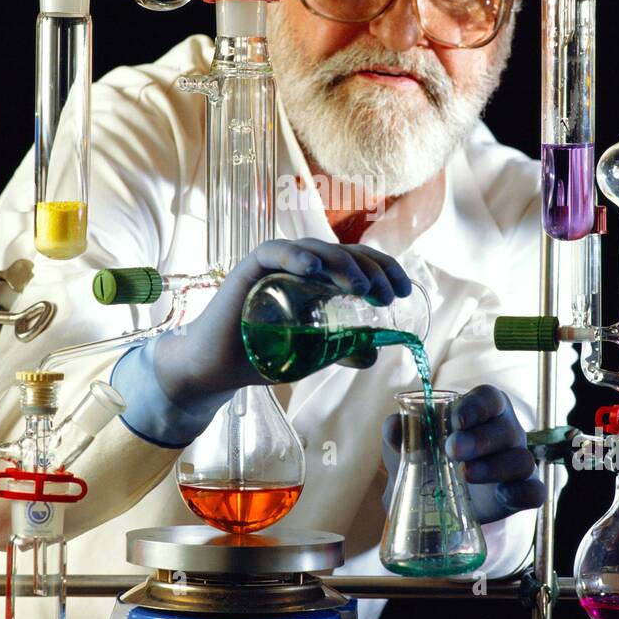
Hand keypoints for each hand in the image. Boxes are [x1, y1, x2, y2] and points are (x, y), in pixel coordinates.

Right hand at [153, 238, 411, 407]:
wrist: (215, 369)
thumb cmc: (260, 355)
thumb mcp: (311, 353)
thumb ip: (341, 349)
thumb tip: (374, 355)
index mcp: (315, 278)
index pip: (356, 261)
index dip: (383, 269)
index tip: (403, 291)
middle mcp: (297, 265)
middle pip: (342, 252)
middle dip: (370, 270)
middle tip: (387, 295)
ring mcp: (273, 264)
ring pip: (315, 249)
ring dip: (341, 264)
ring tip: (359, 287)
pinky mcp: (248, 270)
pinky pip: (274, 252)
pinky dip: (295, 256)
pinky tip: (314, 269)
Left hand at [382, 385, 544, 524]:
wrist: (432, 502)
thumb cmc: (427, 457)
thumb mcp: (407, 444)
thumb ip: (399, 431)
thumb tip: (394, 425)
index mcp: (481, 411)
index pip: (490, 398)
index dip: (477, 406)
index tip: (456, 420)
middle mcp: (504, 433)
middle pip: (506, 428)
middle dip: (479, 439)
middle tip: (452, 451)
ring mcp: (516, 463)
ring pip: (522, 459)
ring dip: (495, 466)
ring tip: (465, 475)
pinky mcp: (520, 492)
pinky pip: (534, 491)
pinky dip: (523, 492)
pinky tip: (502, 495)